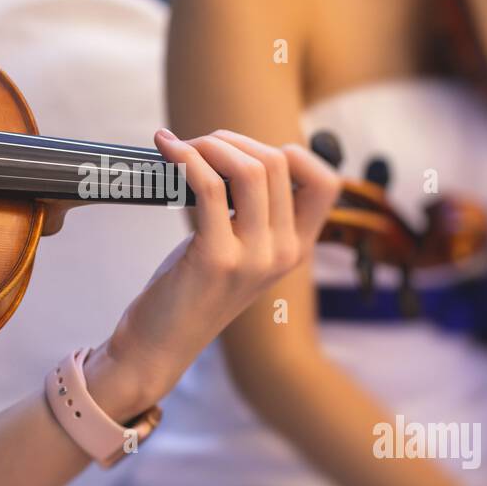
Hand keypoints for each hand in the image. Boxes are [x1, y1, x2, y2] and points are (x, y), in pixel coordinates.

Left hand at [85, 128, 339, 419]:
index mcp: (296, 249)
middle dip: (231, 140)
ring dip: (210, 145)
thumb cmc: (191, 290)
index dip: (295, 153)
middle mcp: (284, 254)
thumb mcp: (237, 250)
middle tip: (196, 145)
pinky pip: (209, 187)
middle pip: (278, 163)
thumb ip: (250, 213)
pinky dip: (185, 158)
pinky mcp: (216, 259)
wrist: (160, 345)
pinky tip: (165, 149)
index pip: (327, 184)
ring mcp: (254, 258)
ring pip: (250, 170)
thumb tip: (234, 151)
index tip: (248, 151)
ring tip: (180, 147)